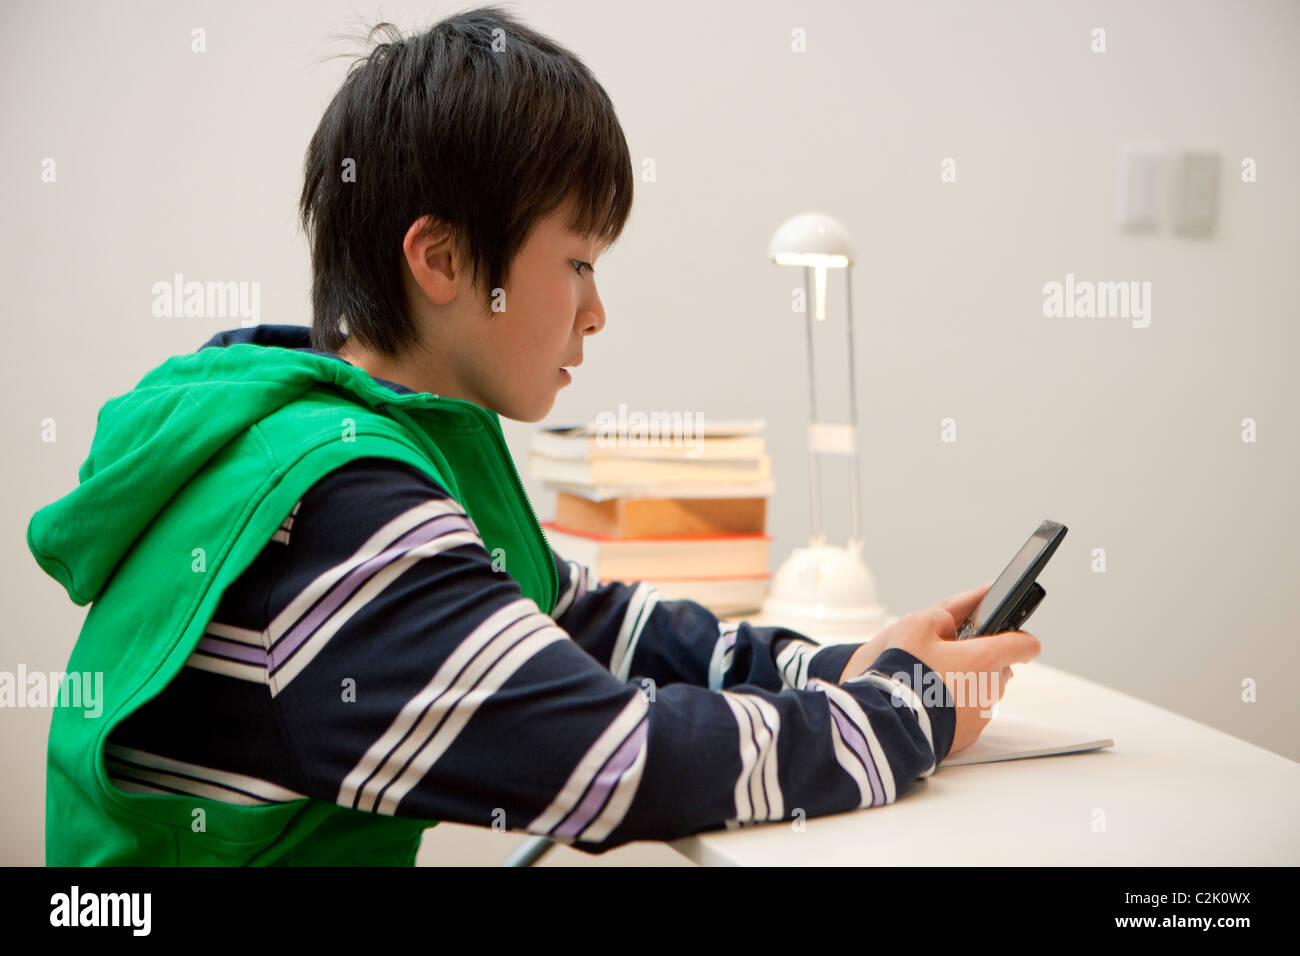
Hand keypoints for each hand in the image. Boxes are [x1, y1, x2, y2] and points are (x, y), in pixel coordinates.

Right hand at [843, 581, 1041, 756]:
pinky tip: (932, 702)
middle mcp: (991, 687)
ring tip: (935, 681)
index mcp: (986, 657)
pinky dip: (957, 707)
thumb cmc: (904, 673)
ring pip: (985, 692)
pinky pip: (971, 714)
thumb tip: (949, 623)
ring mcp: (982, 714)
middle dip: (981, 660)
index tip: (1010, 636)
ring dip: (969, 684)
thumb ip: (942, 617)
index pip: (1026, 644)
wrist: (891, 719)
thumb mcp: (916, 625)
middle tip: (951, 657)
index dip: (1019, 636)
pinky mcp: (969, 735)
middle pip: (1001, 668)